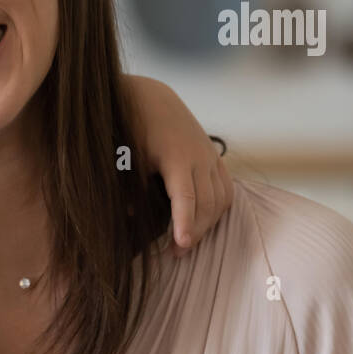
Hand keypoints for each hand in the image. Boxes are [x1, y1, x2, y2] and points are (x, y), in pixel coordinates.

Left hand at [125, 75, 234, 255]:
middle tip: (176, 254)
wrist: (152, 99)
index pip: (186, 197)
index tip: (181, 245)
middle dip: (194, 232)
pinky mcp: (215, 158)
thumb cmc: (133, 129)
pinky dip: (218, 209)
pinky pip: (226, 189)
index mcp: (177, 157)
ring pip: (220, 199)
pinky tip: (202, 222)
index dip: (185, 223)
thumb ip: (130, 188)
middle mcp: (200, 158)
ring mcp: (211, 157)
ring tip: (187, 242)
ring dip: (207, 224)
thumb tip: (131, 218)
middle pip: (206, 204)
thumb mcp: (127, 157)